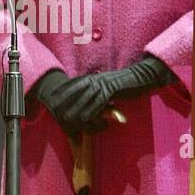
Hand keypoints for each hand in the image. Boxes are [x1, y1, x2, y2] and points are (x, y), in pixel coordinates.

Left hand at [31, 56, 177, 134]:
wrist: (143, 76)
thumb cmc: (127, 82)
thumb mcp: (110, 85)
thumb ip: (99, 89)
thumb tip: (92, 96)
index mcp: (95, 77)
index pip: (74, 82)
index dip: (63, 89)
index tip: (51, 95)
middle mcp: (97, 78)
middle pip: (76, 89)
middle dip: (63, 99)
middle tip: (52, 107)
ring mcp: (104, 83)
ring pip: (86, 97)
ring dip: (75, 108)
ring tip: (65, 118)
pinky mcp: (113, 89)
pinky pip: (99, 102)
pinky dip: (91, 111)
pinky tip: (84, 119)